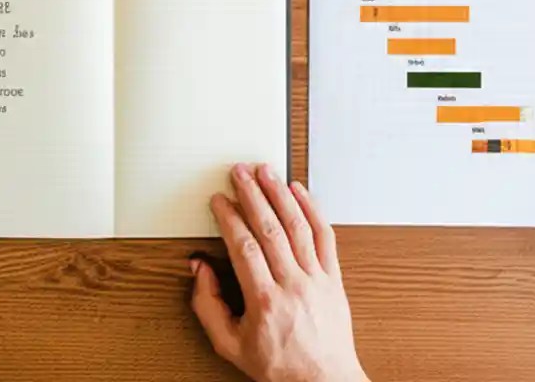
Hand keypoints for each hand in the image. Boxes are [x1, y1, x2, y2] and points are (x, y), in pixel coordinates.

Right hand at [190, 163, 367, 381]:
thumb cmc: (279, 367)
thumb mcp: (229, 344)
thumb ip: (208, 305)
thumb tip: (200, 270)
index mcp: (265, 300)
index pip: (244, 246)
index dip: (229, 218)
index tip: (219, 200)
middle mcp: (293, 285)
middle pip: (270, 228)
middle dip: (252, 195)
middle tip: (238, 172)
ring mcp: (317, 279)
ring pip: (298, 226)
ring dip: (280, 194)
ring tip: (267, 172)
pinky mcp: (334, 279)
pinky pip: (325, 237)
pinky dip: (313, 210)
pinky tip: (301, 192)